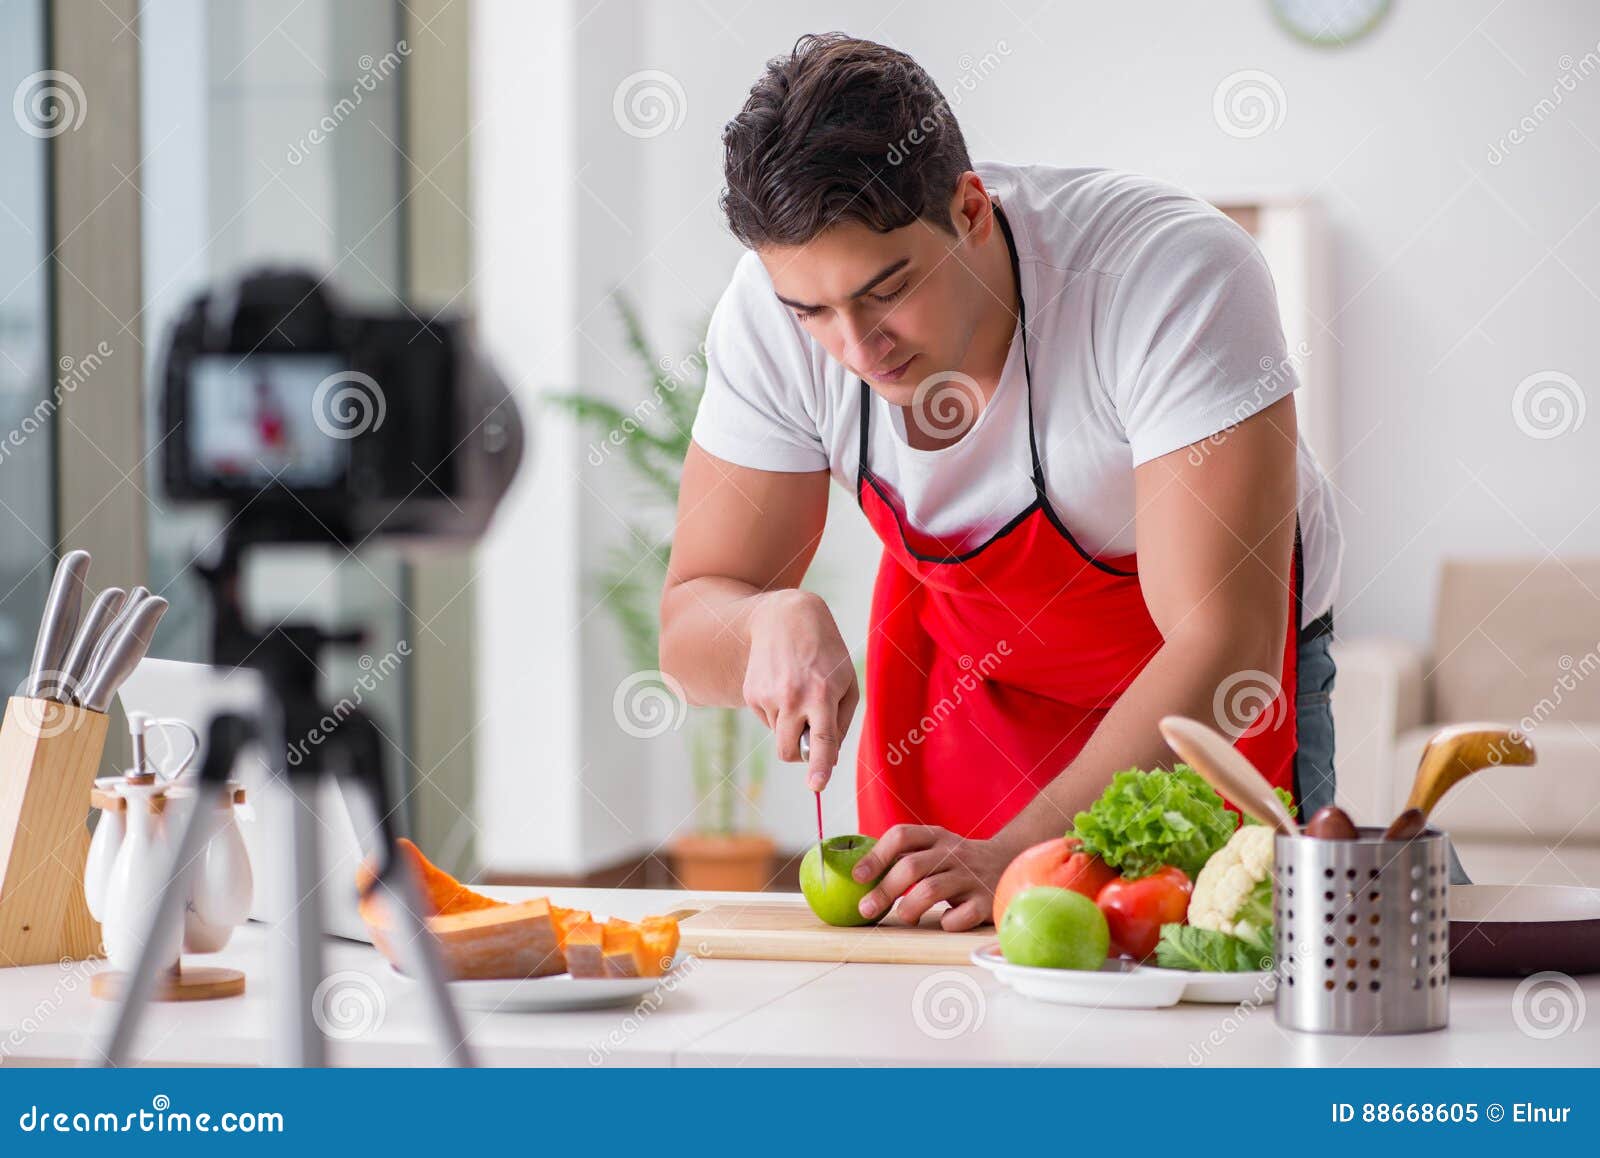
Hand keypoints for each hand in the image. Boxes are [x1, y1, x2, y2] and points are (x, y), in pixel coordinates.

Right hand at [743, 589, 858, 790]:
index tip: (816, 786)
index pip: (822, 740)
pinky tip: (783, 684)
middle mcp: (792, 697)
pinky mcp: (751, 693)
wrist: (786, 618)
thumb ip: (841, 723)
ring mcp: (767, 696)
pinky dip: (777, 712)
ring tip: (797, 691)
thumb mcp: (846, 683)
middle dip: (799, 753)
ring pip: (778, 736)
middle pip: (789, 751)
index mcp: (821, 694)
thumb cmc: (826, 654)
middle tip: (811, 732)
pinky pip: (766, 720)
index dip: (820, 767)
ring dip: (790, 725)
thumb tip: (829, 759)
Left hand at [849, 825, 1017, 930]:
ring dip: (910, 907)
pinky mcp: (986, 901)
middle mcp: (952, 853)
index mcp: (935, 837)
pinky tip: (944, 922)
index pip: (901, 835)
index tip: (857, 877)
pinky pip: (962, 915)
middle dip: (884, 890)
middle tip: (866, 909)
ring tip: (904, 917)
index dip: (876, 855)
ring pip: (932, 890)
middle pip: (911, 867)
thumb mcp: (934, 849)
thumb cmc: (956, 862)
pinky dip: (948, 922)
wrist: (1008, 862)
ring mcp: (970, 877)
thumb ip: (903, 857)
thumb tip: (857, 876)